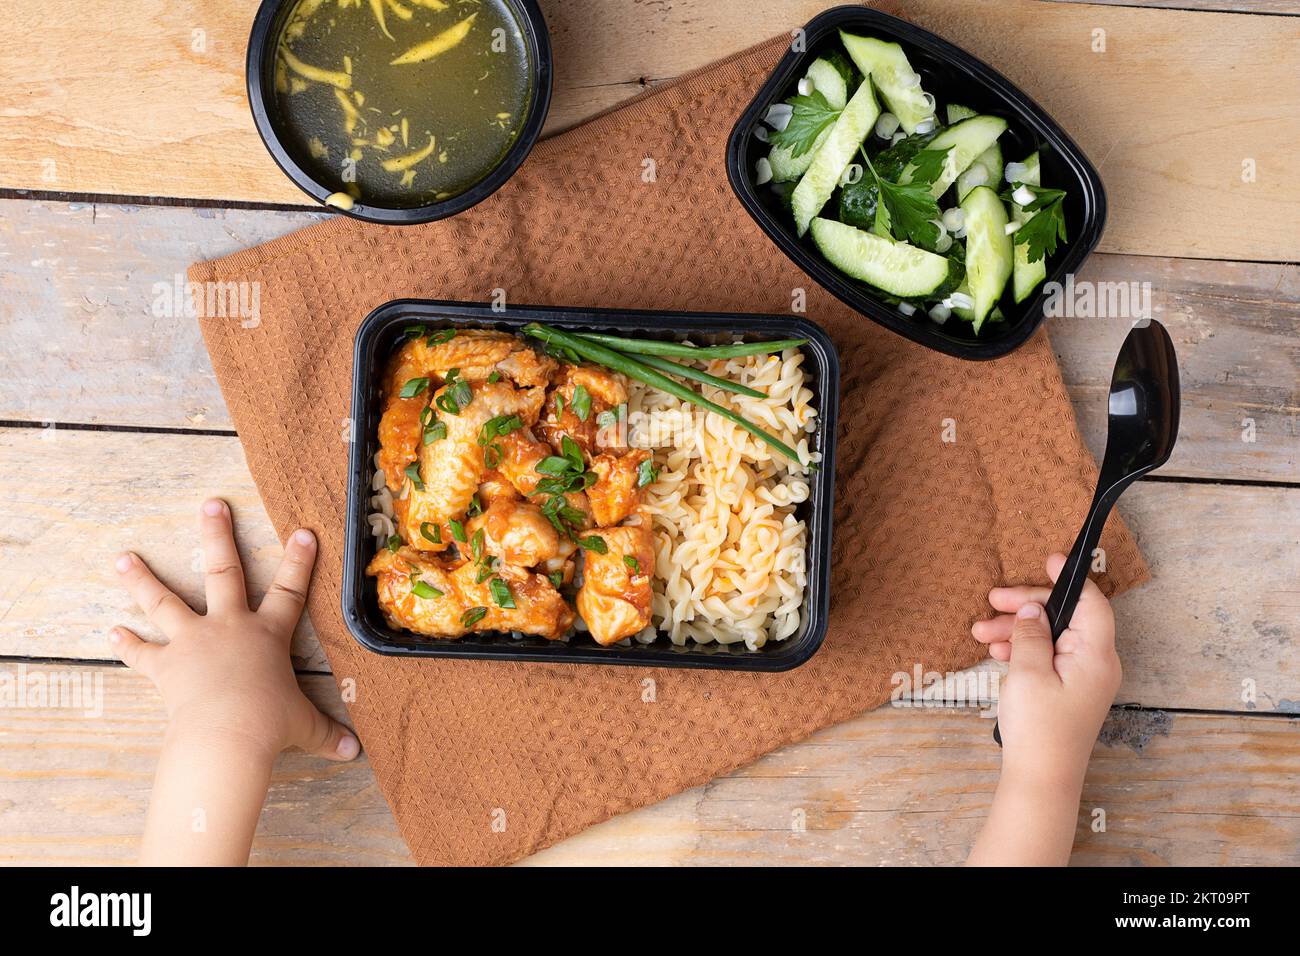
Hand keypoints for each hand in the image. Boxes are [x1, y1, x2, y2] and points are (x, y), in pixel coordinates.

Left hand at [110, 498, 358, 763]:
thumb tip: (355, 753)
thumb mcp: (306, 728)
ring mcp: (193, 642)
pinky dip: (127, 644)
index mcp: (267, 634)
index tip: (302, 531)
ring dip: (142, 580)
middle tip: (210, 505)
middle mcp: (229, 627)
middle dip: (218, 535)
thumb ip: (328, 734)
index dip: (299, 561)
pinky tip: (112, 633)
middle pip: (224, 572)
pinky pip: (143, 653)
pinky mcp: (165, 666)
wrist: (226, 737)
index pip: (290, 590)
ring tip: (123, 558)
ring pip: (165, 602)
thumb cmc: (270, 726)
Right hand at [972, 553, 1120, 787]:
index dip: (1069, 579)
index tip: (1046, 560)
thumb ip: (1030, 634)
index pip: (1092, 603)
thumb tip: (1034, 610)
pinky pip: (1048, 656)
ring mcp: (1083, 677)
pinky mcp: (1069, 689)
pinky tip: (997, 652)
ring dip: (1018, 629)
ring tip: (981, 633)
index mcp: (1096, 655)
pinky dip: (1023, 649)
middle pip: (1066, 617)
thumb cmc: (1039, 728)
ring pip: (1051, 636)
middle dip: (1028, 607)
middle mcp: (1096, 663)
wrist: (1041, 777)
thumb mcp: (1027, 673)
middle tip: (993, 600)